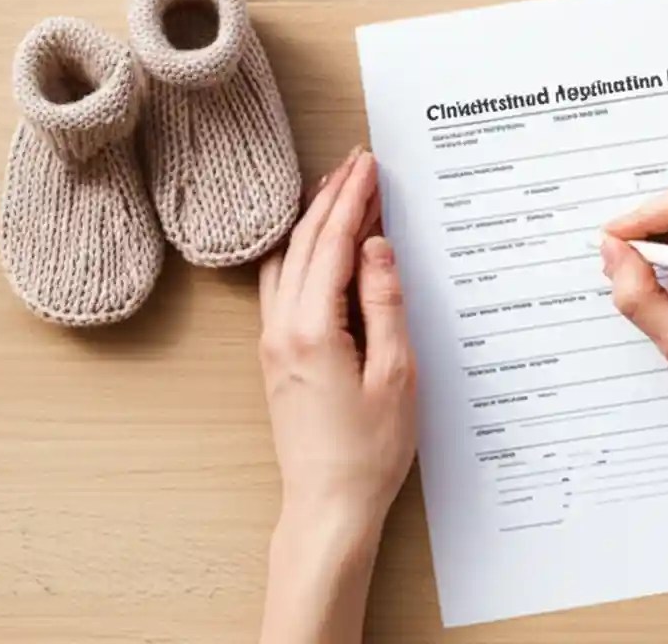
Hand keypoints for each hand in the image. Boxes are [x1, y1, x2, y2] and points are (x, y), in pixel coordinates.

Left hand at [257, 147, 416, 528]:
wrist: (327, 504)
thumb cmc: (369, 450)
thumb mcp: (395, 375)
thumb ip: (385, 304)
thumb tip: (378, 247)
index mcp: (312, 328)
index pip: (332, 243)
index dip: (353, 199)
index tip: (369, 165)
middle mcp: (281, 328)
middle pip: (303, 244)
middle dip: (331, 198)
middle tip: (356, 163)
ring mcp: (272, 342)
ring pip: (286, 261)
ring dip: (311, 222)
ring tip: (336, 191)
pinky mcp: (276, 356)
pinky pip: (281, 286)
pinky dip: (300, 253)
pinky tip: (316, 247)